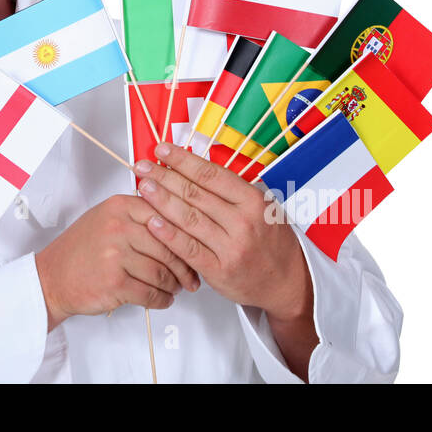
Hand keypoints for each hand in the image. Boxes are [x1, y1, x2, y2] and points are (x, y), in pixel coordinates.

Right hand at [35, 194, 201, 330]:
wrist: (52, 277)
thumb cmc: (81, 249)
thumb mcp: (106, 218)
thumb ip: (139, 215)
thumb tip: (180, 223)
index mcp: (120, 206)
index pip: (167, 216)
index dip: (186, 235)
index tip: (195, 247)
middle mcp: (118, 227)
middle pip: (168, 246)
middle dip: (185, 265)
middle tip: (192, 276)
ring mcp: (116, 255)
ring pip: (162, 272)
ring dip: (174, 285)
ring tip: (177, 288)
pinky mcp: (115, 283)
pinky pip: (151, 293)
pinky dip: (162, 299)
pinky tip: (163, 299)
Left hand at [134, 142, 312, 323]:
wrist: (288, 282)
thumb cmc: (271, 242)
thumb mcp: (264, 207)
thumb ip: (233, 190)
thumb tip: (196, 166)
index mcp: (253, 201)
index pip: (211, 174)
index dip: (182, 160)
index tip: (162, 150)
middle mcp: (243, 222)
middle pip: (195, 193)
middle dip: (164, 176)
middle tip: (143, 166)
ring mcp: (231, 247)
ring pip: (189, 218)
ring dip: (162, 200)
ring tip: (143, 187)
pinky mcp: (220, 270)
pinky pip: (188, 249)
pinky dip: (168, 234)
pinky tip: (151, 222)